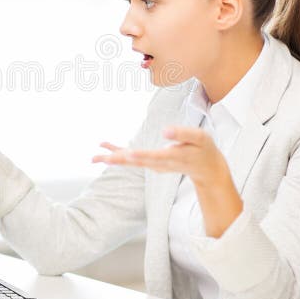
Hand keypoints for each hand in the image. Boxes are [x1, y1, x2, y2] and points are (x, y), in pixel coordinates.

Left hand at [91, 126, 227, 187]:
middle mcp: (159, 164)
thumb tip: (165, 130)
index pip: (153, 156)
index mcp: (171, 157)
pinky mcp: (151, 162)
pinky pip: (132, 159)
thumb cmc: (204, 149)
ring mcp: (154, 165)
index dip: (141, 155)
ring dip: (112, 158)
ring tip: (93, 158)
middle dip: (116, 160)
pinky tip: (106, 149)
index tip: (128, 154)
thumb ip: (183, 134)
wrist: (206, 168)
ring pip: (131, 162)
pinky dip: (118, 154)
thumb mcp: (199, 138)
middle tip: (97, 159)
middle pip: (135, 162)